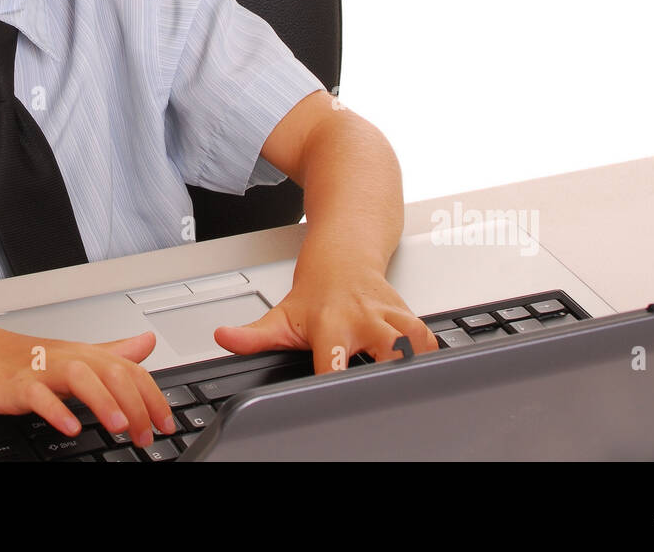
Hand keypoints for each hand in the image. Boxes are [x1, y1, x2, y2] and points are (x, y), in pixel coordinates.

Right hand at [0, 324, 175, 446]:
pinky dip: (56, 411)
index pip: (131, 371)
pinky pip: (39, 395)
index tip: (166, 424)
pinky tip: (70, 427)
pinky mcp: (18, 384)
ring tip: (119, 426)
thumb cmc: (25, 360)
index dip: (153, 397)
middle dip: (136, 404)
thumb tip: (147, 342)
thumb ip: (114, 352)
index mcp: (87, 355)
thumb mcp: (76, 356)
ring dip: (104, 401)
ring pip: (82, 377)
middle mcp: (70, 358)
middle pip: (112, 372)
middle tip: (146, 434)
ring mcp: (43, 369)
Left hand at [214, 254, 438, 372]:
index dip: (334, 383)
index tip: (333, 399)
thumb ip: (253, 335)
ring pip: (417, 338)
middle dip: (390, 370)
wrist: (344, 254)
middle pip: (389, 347)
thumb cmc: (316, 291)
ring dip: (416, 360)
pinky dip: (429, 352)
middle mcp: (363, 319)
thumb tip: (224, 339)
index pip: (333, 362)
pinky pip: (428, 336)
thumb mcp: (281, 314)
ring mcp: (389, 316)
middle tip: (385, 391)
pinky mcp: (408, 315)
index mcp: (331, 324)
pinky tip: (423, 368)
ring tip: (410, 383)